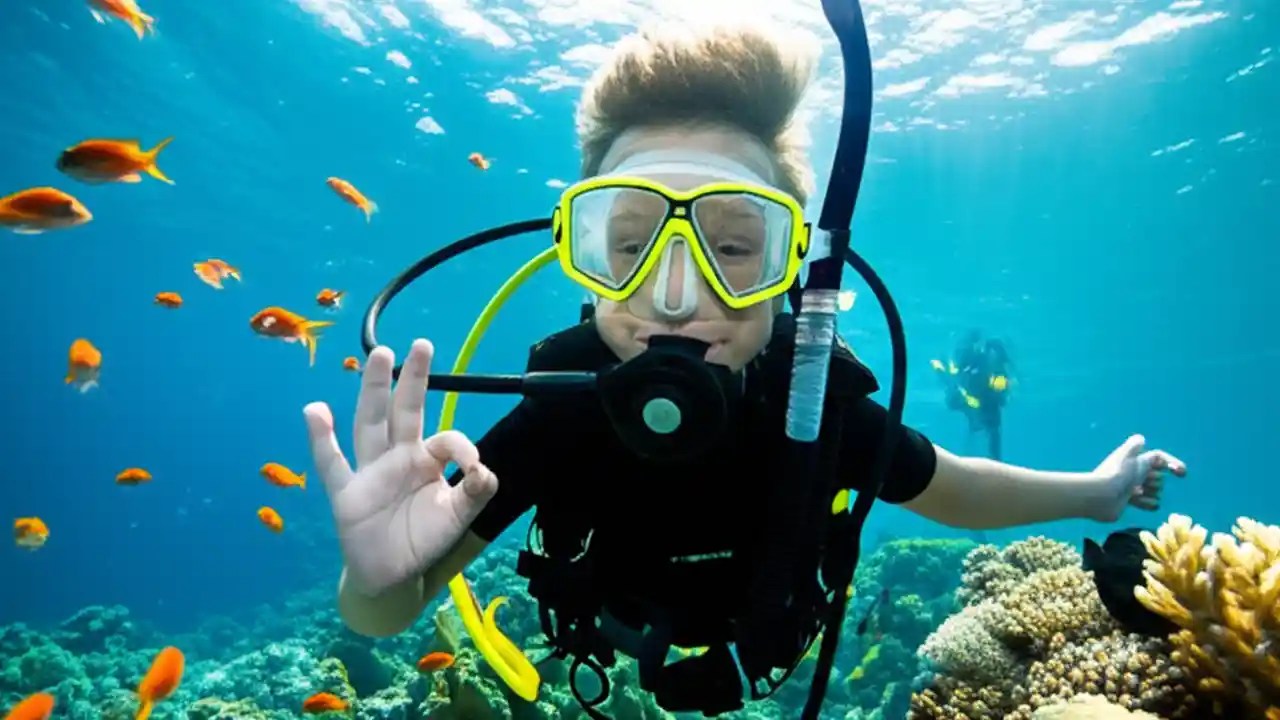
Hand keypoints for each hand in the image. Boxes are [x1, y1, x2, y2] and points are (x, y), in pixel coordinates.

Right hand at [303, 339, 497, 596]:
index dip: (460, 446)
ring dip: (373, 390)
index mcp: (426, 460)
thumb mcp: (457, 517)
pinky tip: (315, 410)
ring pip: (370, 424)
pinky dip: (321, 439)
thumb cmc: (424, 539)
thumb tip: (484, 470)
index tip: (473, 466)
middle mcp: (397, 457)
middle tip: (421, 344)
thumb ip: (474, 494)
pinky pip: (331, 463)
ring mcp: (370, 471)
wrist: (393, 577)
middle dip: (413, 379)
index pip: (444, 439)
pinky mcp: (346, 493)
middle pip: (404, 410)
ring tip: (379, 355)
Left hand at [1091, 434, 1186, 521]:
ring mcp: (1132, 488)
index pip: (1159, 458)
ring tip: (1136, 493)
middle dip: (1154, 481)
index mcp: (1136, 460)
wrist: (1101, 497)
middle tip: (1139, 484)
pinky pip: (1149, 503)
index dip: (1172, 463)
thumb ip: (1134, 446)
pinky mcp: (1129, 501)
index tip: (1182, 473)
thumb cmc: (1117, 474)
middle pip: (1158, 477)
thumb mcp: (1126, 455)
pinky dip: (1148, 503)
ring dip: (1151, 493)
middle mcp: (1134, 473)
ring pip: (1155, 491)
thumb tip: (1141, 438)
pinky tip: (1138, 501)